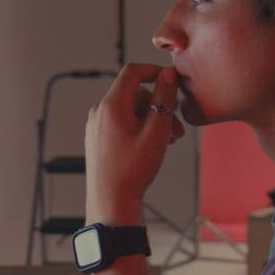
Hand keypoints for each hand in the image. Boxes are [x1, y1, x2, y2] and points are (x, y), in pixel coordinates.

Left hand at [85, 64, 184, 223]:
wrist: (111, 202)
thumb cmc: (134, 169)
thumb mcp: (156, 131)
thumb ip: (164, 98)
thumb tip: (168, 73)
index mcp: (111, 105)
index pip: (132, 72)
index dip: (155, 71)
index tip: (173, 82)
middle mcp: (99, 112)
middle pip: (135, 94)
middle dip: (159, 106)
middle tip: (177, 130)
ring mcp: (96, 126)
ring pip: (130, 111)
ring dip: (152, 120)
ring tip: (168, 141)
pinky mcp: (98, 139)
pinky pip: (122, 123)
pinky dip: (140, 129)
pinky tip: (153, 146)